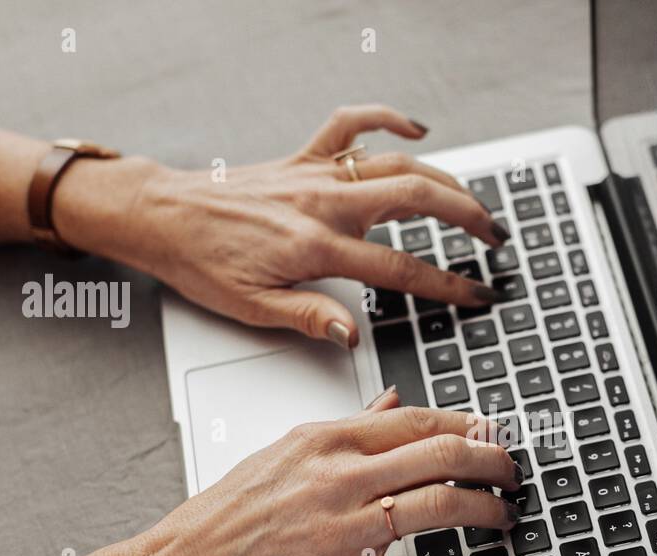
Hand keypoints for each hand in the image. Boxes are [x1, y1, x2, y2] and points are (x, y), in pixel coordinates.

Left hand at [56, 105, 509, 347]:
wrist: (161, 217)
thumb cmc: (202, 263)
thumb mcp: (252, 309)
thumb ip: (309, 319)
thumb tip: (353, 335)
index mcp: (316, 248)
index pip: (400, 271)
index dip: (447, 286)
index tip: (477, 295)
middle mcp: (323, 204)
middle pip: (416, 200)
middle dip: (466, 218)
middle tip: (495, 238)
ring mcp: (316, 175)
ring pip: (396, 164)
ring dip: (443, 180)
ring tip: (473, 203)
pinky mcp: (303, 157)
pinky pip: (351, 125)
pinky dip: (386, 119)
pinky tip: (416, 128)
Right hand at [130, 395, 520, 555]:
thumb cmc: (223, 515)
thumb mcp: (283, 452)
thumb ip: (345, 427)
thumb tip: (392, 402)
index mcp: (325, 441)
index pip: (418, 419)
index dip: (471, 425)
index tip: (495, 433)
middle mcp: (338, 478)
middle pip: (443, 454)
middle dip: (495, 462)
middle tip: (514, 474)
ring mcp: (341, 530)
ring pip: (440, 507)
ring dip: (488, 512)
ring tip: (506, 518)